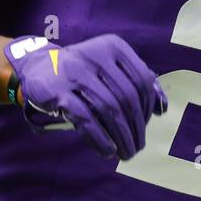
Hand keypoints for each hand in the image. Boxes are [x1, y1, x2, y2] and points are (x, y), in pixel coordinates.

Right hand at [6, 34, 166, 160]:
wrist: (38, 66)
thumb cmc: (83, 72)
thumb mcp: (110, 68)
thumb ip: (136, 82)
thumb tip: (162, 108)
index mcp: (113, 47)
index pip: (142, 79)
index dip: (148, 107)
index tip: (146, 125)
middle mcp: (95, 55)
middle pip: (127, 97)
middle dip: (136, 127)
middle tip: (138, 147)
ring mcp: (75, 72)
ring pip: (109, 109)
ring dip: (121, 136)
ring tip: (126, 153)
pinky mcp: (58, 90)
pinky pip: (85, 119)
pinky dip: (99, 138)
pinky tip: (107, 151)